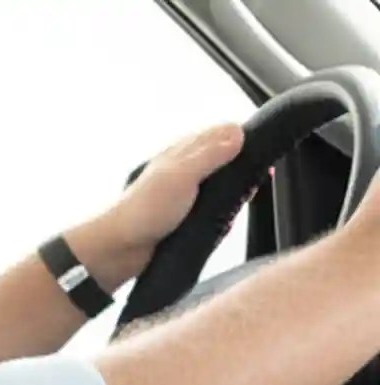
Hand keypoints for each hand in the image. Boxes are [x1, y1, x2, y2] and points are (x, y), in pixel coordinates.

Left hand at [76, 124, 245, 286]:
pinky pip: (213, 214)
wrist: (120, 250)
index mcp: (182, 153)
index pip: (222, 135)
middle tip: (257, 181)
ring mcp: (186, 196)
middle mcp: (185, 171)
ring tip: (243, 200)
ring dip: (234, 196)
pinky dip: (222, 218)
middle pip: (226, 162)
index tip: (264, 154)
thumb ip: (208, 154)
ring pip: (222, 189)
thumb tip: (238, 133)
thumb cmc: (144, 210)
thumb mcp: (180, 176)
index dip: (244, 141)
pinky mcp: (187, 218)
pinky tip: (225, 223)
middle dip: (243, 171)